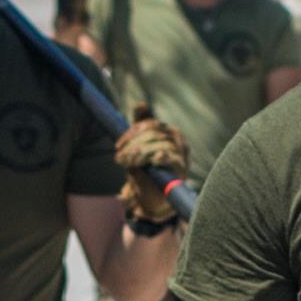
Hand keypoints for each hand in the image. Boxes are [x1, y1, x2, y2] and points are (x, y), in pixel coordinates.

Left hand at [112, 113, 192, 231]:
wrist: (156, 197)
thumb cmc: (148, 168)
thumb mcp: (140, 146)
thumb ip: (140, 126)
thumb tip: (140, 103)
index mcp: (166, 130)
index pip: (149, 124)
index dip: (132, 132)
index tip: (118, 146)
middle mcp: (176, 138)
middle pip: (153, 133)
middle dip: (132, 144)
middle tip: (118, 159)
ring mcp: (181, 151)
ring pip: (159, 144)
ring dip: (140, 154)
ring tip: (128, 164)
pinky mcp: (181, 166)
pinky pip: (170, 157)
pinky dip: (159, 157)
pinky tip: (151, 161)